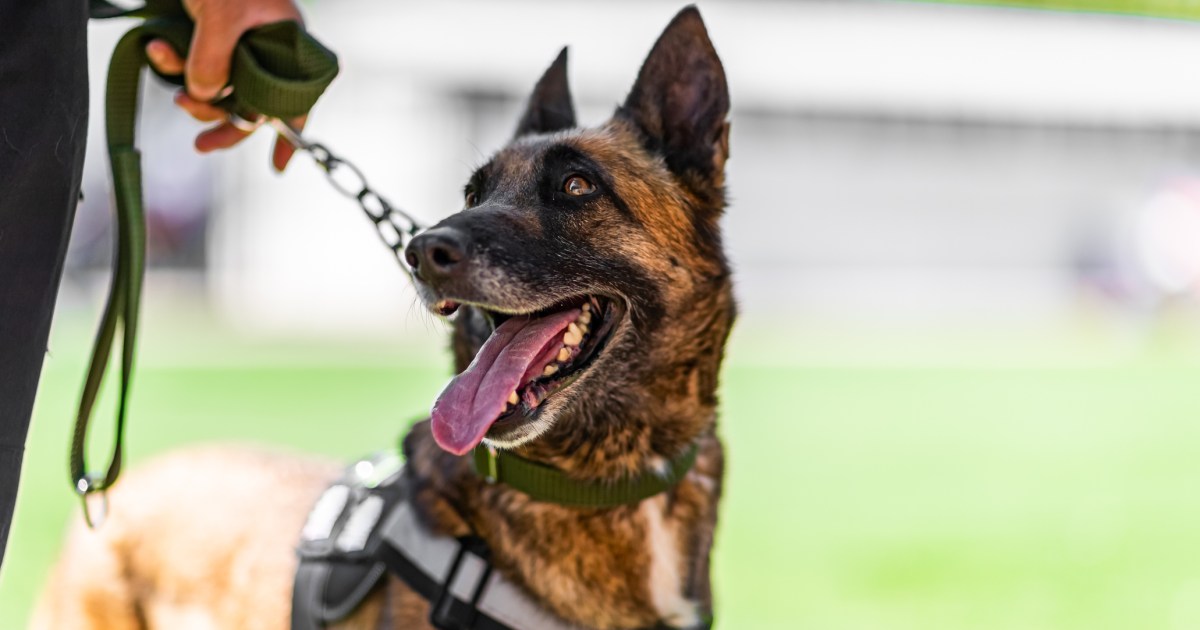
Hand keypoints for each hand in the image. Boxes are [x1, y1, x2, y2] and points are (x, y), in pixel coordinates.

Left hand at [144, 0, 306, 170]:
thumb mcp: (221, 16)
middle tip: (200, 144)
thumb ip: (213, 60)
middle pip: (253, 104)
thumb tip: (201, 96)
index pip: (298, 99)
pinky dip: (173, 66)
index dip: (289, 136)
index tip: (279, 168)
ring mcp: (238, 46)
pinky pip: (195, 68)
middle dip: (224, 124)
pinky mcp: (209, 40)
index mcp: (289, 44)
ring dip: (192, 94)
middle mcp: (268, 50)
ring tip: (170, 85)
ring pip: (221, 91)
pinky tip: (156, 52)